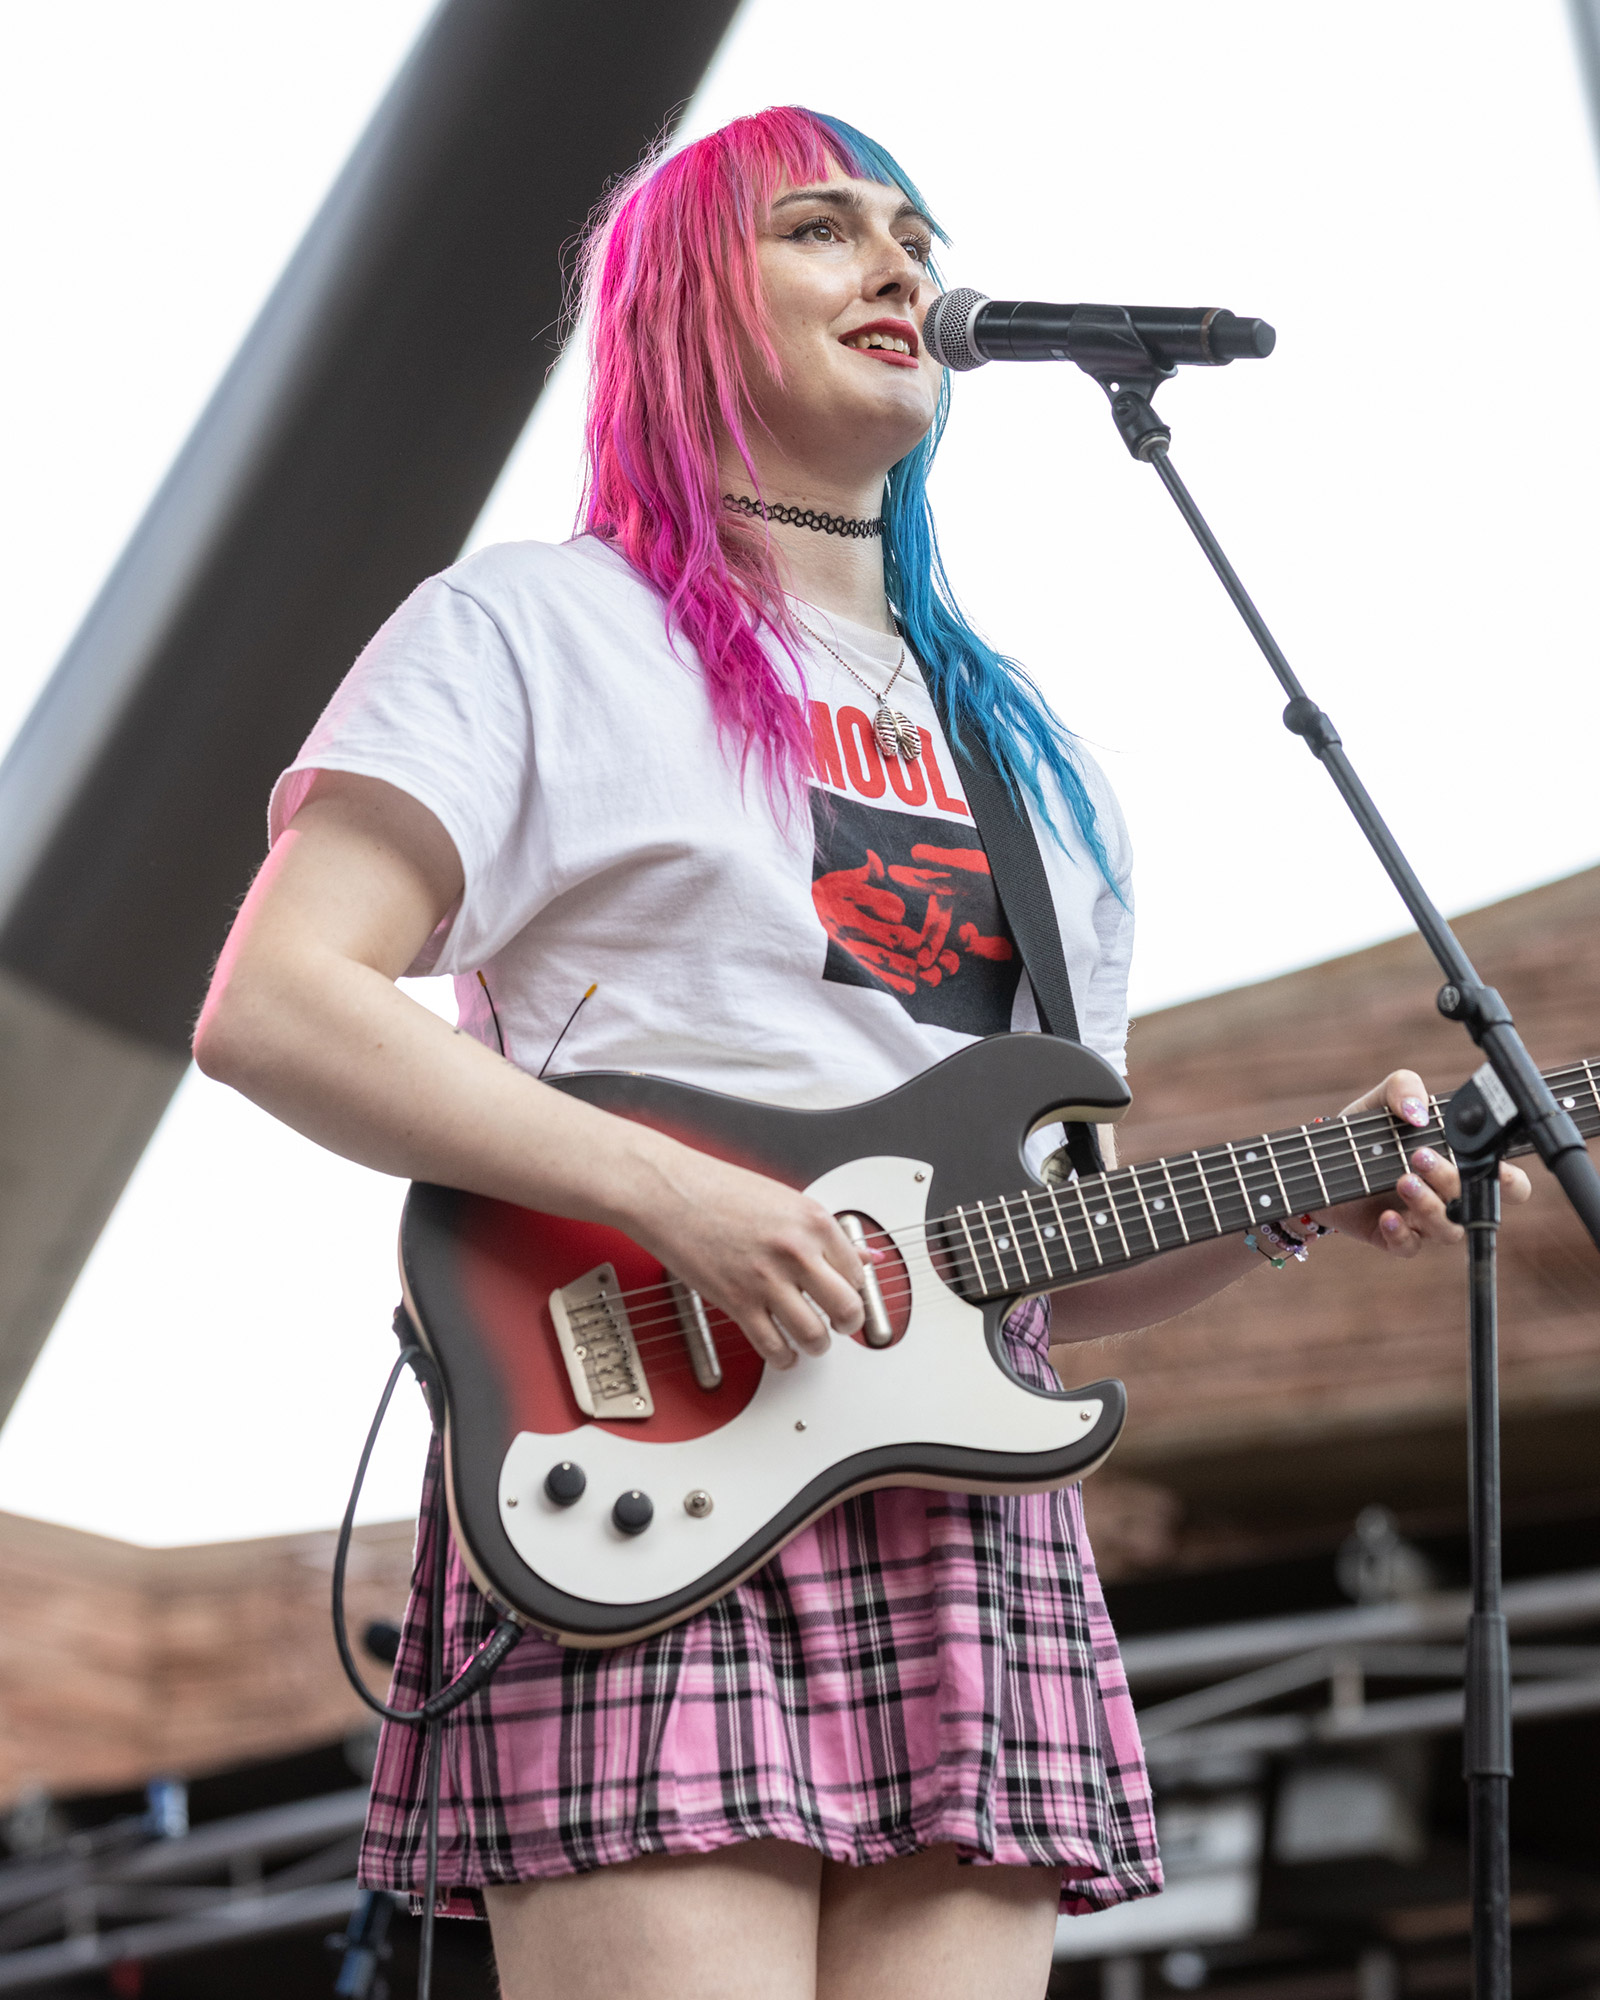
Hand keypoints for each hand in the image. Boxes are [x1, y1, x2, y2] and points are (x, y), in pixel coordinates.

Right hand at [622, 1143, 870, 1368]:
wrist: (667, 1191)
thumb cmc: (717, 1189)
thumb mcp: (784, 1201)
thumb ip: (825, 1234)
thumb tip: (864, 1255)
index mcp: (813, 1221)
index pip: (857, 1272)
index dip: (854, 1289)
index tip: (847, 1294)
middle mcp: (795, 1251)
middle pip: (847, 1309)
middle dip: (849, 1323)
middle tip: (841, 1323)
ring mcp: (766, 1279)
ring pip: (815, 1336)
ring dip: (818, 1345)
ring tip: (812, 1340)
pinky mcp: (737, 1302)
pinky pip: (774, 1348)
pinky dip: (784, 1358)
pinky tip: (783, 1351)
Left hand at [1315, 1069, 1531, 1254]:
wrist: (1321, 1162)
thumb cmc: (1367, 1132)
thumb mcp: (1381, 1100)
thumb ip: (1405, 1088)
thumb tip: (1418, 1112)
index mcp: (1459, 1165)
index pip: (1508, 1181)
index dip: (1510, 1179)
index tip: (1488, 1163)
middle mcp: (1449, 1197)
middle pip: (1480, 1206)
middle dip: (1456, 1182)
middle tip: (1421, 1157)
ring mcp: (1423, 1220)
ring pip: (1448, 1230)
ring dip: (1429, 1205)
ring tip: (1402, 1180)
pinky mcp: (1393, 1237)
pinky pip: (1410, 1247)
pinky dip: (1401, 1234)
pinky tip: (1387, 1215)